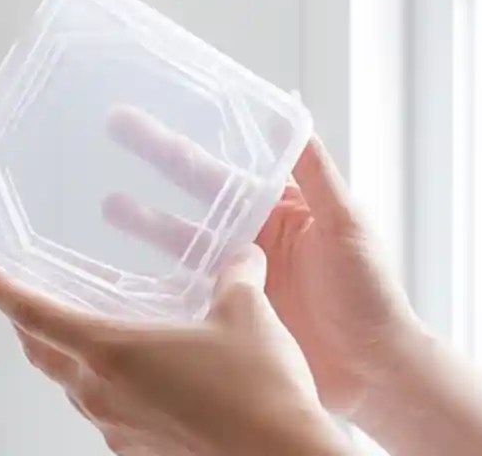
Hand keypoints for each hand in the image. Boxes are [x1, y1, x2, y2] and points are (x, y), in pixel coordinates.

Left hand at [0, 246, 349, 455]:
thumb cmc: (258, 390)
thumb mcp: (246, 314)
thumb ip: (235, 278)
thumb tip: (242, 257)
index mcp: (110, 350)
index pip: (34, 313)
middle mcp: (101, 392)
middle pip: (42, 353)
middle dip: (26, 325)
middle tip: (22, 301)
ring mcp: (117, 428)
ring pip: (73, 388)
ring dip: (67, 360)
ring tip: (84, 337)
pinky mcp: (140, 452)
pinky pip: (108, 416)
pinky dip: (106, 392)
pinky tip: (138, 383)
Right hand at [104, 108, 421, 415]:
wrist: (375, 372)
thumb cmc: (372, 294)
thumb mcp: (347, 225)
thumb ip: (316, 173)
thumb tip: (292, 112)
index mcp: (278, 207)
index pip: (222, 166)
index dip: (186, 139)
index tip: (155, 110)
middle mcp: (251, 235)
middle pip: (191, 192)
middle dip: (153, 160)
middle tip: (114, 127)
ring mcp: (235, 274)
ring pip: (179, 240)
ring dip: (143, 220)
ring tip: (106, 204)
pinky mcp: (227, 311)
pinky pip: (183, 291)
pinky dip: (152, 281)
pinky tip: (122, 274)